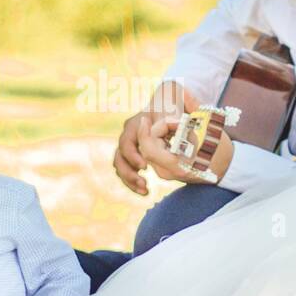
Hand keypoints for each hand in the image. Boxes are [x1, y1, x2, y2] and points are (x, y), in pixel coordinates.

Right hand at [112, 81, 198, 195]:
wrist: (168, 105)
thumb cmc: (171, 109)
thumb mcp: (173, 113)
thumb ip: (173, 121)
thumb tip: (175, 128)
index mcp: (135, 123)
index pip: (127, 143)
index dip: (133, 156)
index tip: (145, 167)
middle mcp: (128, 134)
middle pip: (119, 156)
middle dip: (129, 172)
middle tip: (143, 182)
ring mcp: (128, 145)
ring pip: (120, 164)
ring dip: (129, 179)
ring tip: (145, 190)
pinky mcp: (132, 155)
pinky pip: (125, 169)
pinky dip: (132, 181)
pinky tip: (145, 191)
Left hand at [137, 115, 234, 184]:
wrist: (227, 166)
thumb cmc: (218, 148)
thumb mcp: (207, 128)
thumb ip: (189, 113)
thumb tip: (179, 97)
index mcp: (178, 165)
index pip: (149, 147)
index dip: (146, 131)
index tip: (152, 117)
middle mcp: (169, 173)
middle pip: (148, 147)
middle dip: (158, 129)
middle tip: (178, 121)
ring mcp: (167, 173)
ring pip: (150, 149)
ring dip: (160, 134)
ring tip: (179, 127)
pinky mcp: (167, 170)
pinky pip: (156, 153)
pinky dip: (162, 140)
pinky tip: (176, 134)